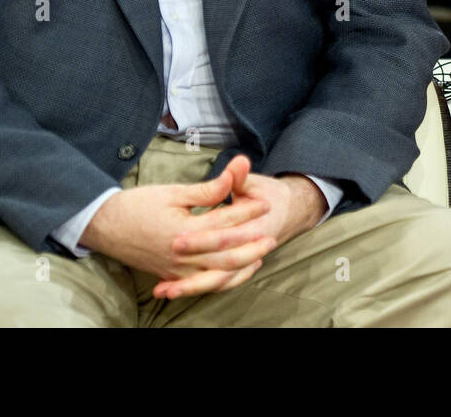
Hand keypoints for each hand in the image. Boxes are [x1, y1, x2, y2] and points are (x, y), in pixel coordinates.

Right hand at [79, 155, 275, 291]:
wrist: (105, 226)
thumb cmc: (138, 205)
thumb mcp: (173, 192)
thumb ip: (206, 191)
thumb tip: (232, 178)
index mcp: (184, 230)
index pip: (224, 222)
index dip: (247, 212)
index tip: (266, 203)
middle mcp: (183, 255)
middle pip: (226, 254)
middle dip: (252, 246)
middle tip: (272, 237)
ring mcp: (177, 270)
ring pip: (217, 274)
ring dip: (240, 267)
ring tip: (259, 256)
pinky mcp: (171, 276)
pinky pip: (202, 284)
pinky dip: (221, 280)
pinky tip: (234, 272)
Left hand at [154, 156, 328, 298]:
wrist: (290, 210)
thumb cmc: (268, 195)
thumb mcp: (252, 184)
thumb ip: (239, 178)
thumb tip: (239, 161)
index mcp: (255, 228)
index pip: (224, 236)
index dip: (200, 239)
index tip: (176, 239)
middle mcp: (247, 251)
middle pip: (217, 264)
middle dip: (190, 267)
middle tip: (161, 267)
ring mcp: (241, 262)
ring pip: (216, 282)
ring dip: (190, 288)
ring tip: (163, 290)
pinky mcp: (233, 268)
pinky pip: (214, 284)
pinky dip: (194, 289)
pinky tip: (171, 290)